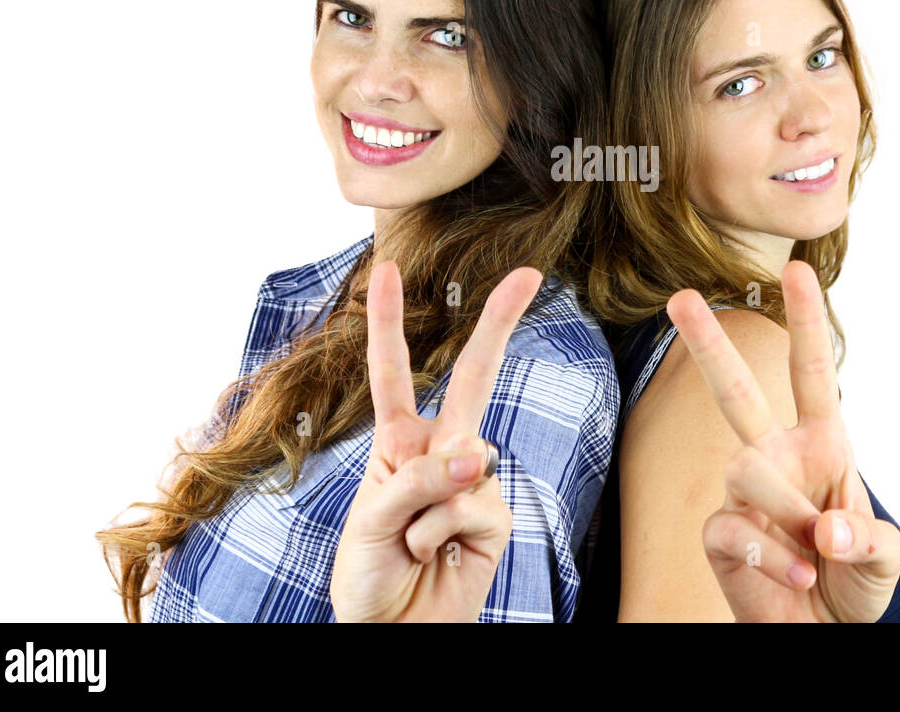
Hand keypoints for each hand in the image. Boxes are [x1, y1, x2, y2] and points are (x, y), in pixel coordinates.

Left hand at [329, 259, 541, 621]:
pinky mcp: (493, 515)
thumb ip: (417, 478)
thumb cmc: (369, 573)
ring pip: (462, 463)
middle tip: (530, 275)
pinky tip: (436, 555)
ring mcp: (473, 481)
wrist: (393, 630)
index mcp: (399, 441)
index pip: (394, 373)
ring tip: (411, 546)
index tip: (387, 269)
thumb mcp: (370, 517)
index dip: (388, 321)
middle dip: (500, 322)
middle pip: (474, 378)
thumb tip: (475, 456)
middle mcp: (440, 451)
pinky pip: (471, 506)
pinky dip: (442, 534)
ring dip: (424, 509)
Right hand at [666, 260, 899, 622]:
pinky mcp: (720, 535)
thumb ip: (867, 538)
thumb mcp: (882, 559)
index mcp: (821, 445)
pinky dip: (773, 556)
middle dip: (707, 344)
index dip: (806, 321)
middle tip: (681, 298)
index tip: (796, 270)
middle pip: (735, 391)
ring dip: (787, 511)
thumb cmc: (852, 582)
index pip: (812, 372)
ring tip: (815, 554)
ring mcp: (743, 495)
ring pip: (745, 468)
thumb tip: (827, 526)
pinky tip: (796, 576)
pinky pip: (734, 528)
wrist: (821, 636)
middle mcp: (776, 457)